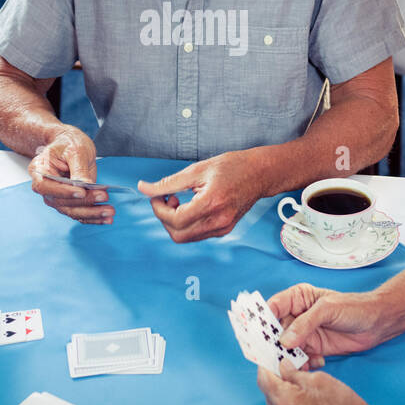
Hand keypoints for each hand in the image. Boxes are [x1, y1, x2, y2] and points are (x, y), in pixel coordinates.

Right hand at [28, 128, 112, 223]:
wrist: (69, 145)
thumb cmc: (68, 143)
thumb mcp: (75, 149)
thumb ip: (78, 168)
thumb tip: (84, 185)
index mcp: (39, 171)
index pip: (46, 186)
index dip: (63, 191)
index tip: (81, 192)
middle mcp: (46, 187)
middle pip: (61, 202)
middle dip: (84, 202)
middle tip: (103, 196)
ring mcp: (57, 197)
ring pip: (72, 211)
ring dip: (92, 213)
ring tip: (109, 211)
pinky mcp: (70, 203)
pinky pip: (79, 214)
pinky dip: (94, 218)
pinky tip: (106, 219)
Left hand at [136, 150, 263, 241]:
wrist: (259, 174)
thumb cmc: (232, 167)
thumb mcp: (197, 169)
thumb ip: (168, 182)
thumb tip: (144, 188)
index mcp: (211, 203)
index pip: (175, 219)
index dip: (159, 209)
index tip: (156, 196)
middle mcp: (218, 221)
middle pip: (178, 235)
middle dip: (164, 218)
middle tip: (165, 199)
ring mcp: (222, 228)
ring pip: (186, 237)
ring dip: (174, 222)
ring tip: (178, 200)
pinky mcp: (224, 230)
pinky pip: (197, 234)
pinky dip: (186, 224)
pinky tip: (190, 206)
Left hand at [257, 359, 384, 404]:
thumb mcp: (319, 379)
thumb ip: (294, 372)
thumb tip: (282, 366)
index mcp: (285, 401)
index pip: (263, 378)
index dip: (266, 366)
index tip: (271, 359)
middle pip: (269, 393)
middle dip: (279, 381)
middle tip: (293, 373)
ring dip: (285, 398)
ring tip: (305, 393)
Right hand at [268, 283, 389, 367]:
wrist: (377, 323)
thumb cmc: (354, 308)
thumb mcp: (327, 310)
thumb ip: (304, 325)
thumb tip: (284, 341)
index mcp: (297, 298)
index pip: (272, 307)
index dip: (262, 321)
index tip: (256, 336)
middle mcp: (297, 315)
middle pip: (275, 331)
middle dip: (275, 344)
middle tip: (275, 356)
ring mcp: (305, 333)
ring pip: (286, 347)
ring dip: (290, 357)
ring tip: (299, 364)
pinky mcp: (314, 348)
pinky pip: (300, 358)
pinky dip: (304, 363)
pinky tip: (317, 362)